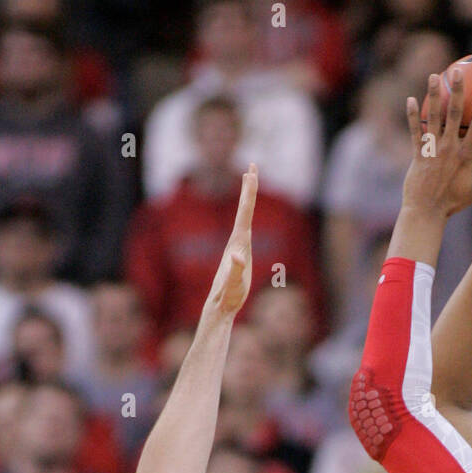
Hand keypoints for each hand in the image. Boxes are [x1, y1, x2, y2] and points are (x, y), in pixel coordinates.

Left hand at [206, 164, 257, 316]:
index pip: (245, 213)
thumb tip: (237, 256)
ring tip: (250, 180)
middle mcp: (236, 241)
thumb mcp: (233, 285)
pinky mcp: (239, 254)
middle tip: (253, 166)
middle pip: (244, 210)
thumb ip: (235, 271)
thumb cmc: (229, 298)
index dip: (249, 193)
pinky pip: (245, 228)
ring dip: (248, 198)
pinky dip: (248, 215)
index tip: (252, 172)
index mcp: (238, 244)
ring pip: (244, 217)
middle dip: (249, 188)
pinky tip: (248, 213)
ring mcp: (237, 247)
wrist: (219, 306)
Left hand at [402, 69, 471, 217]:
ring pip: (433, 117)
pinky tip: (410, 99)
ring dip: (433, 96)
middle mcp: (448, 148)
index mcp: (465, 156)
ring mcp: (431, 150)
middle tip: (458, 72)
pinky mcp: (417, 154)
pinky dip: (412, 115)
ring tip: (434, 76)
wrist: (426, 213)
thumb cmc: (453, 203)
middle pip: (454, 114)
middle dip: (457, 91)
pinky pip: (414, 131)